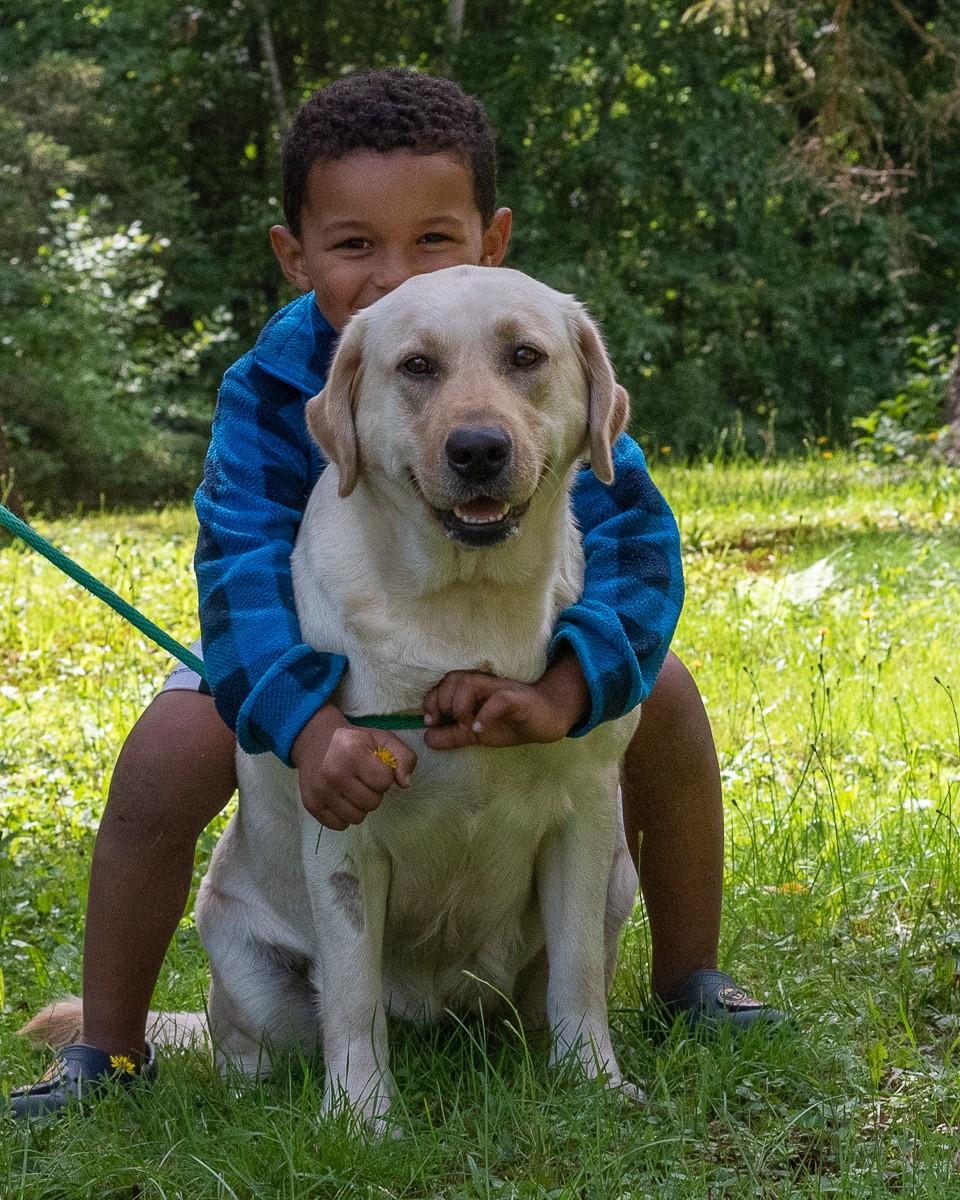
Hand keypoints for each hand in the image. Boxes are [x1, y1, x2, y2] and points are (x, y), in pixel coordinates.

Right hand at [290, 704, 416, 828]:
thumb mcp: (383, 739)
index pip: (384, 782)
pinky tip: (341, 798)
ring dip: (359, 806)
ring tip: (352, 789)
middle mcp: (333, 772)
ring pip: (357, 818)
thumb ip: (404, 757)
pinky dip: (344, 815)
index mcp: (353, 752)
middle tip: (362, 779)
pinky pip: (339, 825)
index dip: (384, 776)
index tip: (374, 767)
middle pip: (372, 803)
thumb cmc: (355, 742)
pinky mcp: (311, 804)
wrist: (316, 742)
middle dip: (373, 792)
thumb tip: (405, 784)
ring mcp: (320, 790)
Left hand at [422, 649, 588, 750]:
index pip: (444, 683)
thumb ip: (453, 735)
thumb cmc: (511, 722)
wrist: (547, 720)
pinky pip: (498, 700)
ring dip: (460, 706)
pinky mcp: (517, 699)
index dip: (431, 699)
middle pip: (453, 679)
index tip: (431, 721)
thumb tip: (426, 739)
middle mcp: (483, 683)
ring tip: (466, 725)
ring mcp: (500, 689)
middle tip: (448, 722)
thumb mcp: (476, 733)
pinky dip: (484, 714)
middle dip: (443, 702)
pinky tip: (479, 728)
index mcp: (472, 688)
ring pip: (470, 683)